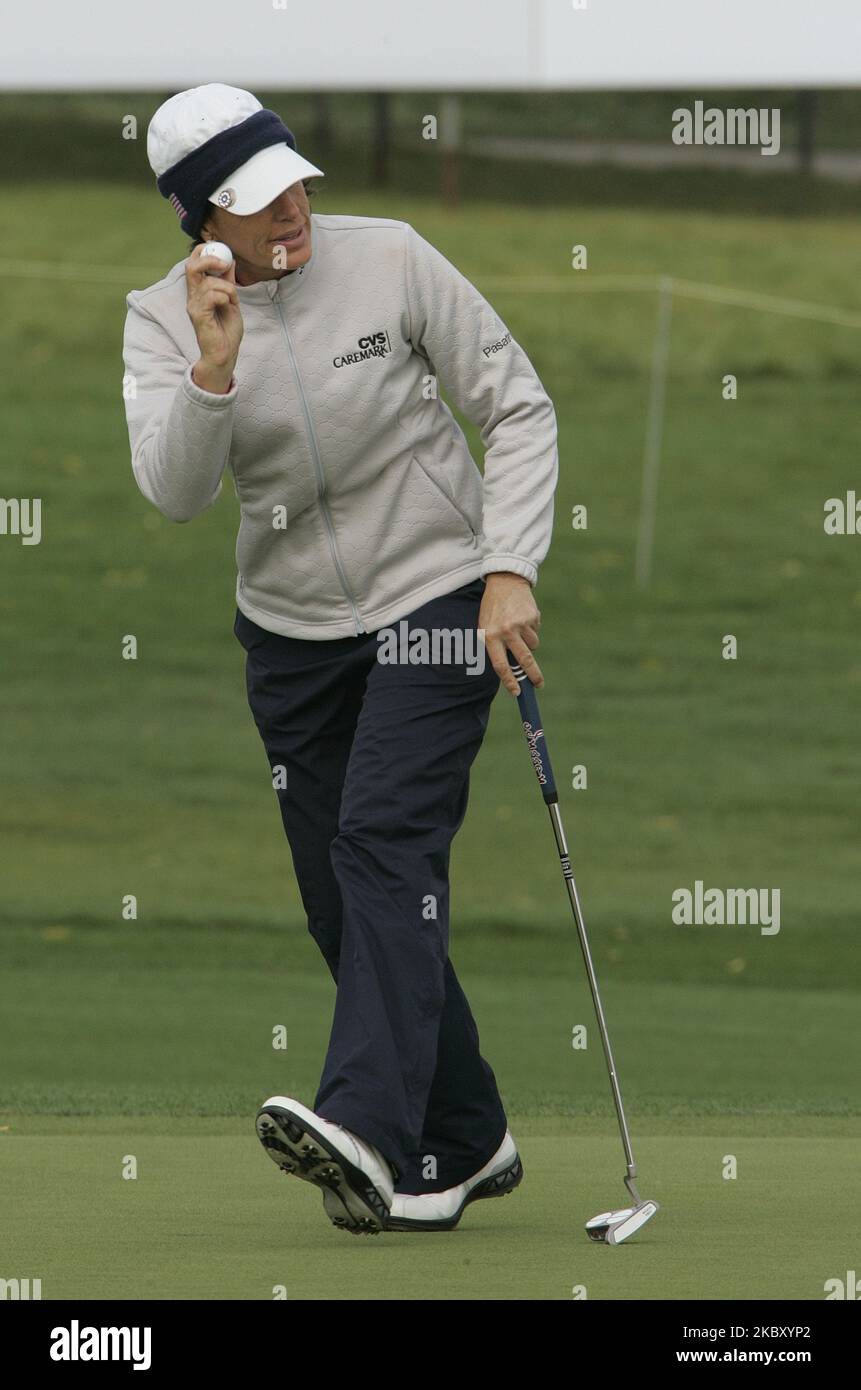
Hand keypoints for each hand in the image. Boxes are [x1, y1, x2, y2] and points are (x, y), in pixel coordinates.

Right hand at [186, 243, 243, 388]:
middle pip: (191, 266)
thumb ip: (228, 282)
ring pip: (209, 282)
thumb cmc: (226, 332)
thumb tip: (230, 261)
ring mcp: (194, 305)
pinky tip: (228, 306)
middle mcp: (192, 296)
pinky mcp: (198, 315)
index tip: (219, 249)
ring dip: (227, 288)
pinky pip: (212, 296)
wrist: (225, 354)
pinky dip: (224, 297)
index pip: (193, 263)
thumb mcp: (231, 301)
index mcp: (199, 291)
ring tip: (233, 301)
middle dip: (209, 259)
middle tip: (224, 263)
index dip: (203, 251)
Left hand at [478, 572, 543, 696]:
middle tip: (538, 684)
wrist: (504, 582)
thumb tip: (511, 670)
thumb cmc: (493, 609)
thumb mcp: (485, 626)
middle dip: (533, 675)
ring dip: (529, 643)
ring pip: (532, 646)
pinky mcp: (532, 617)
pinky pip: (536, 632)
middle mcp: (505, 631)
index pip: (500, 665)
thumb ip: (495, 646)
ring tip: (519, 629)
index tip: (517, 692)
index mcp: (490, 636)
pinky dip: (532, 630)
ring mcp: (521, 624)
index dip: (509, 681)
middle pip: (523, 660)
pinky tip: (523, 618)